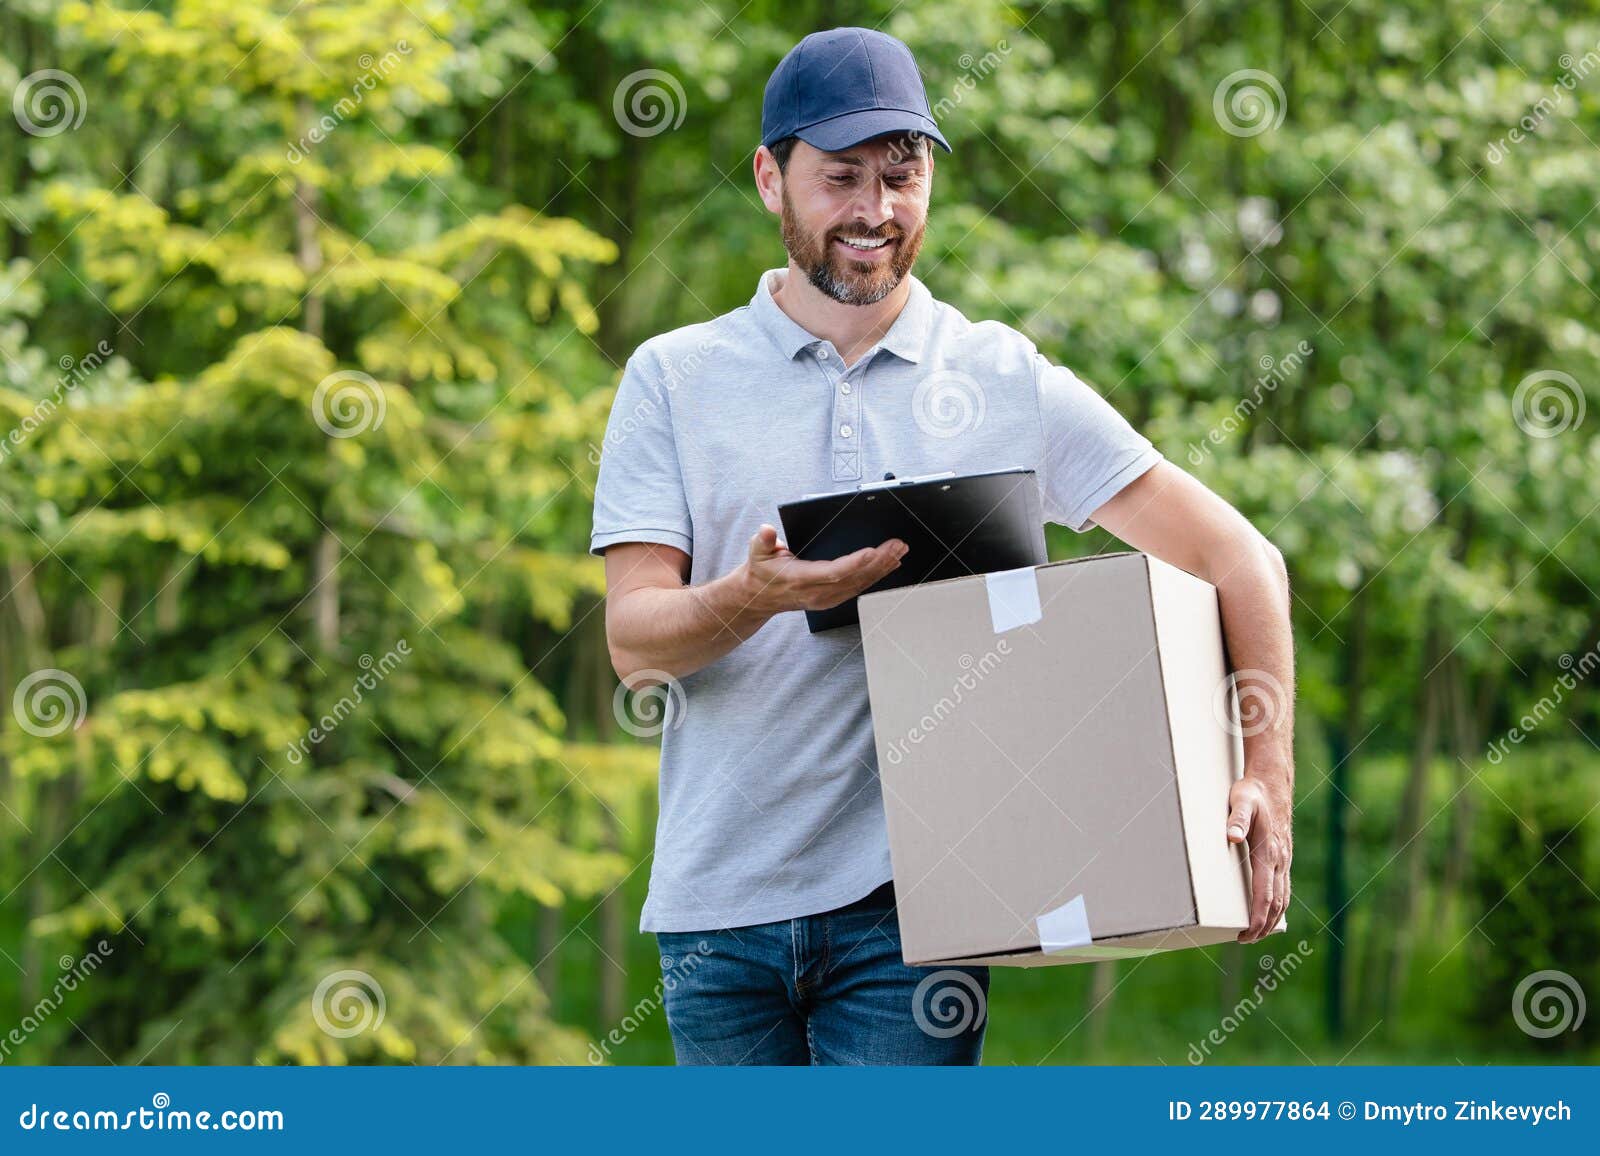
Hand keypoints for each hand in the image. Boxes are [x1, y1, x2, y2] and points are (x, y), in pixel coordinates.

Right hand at [736, 524, 906, 614]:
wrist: (760, 597)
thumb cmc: (762, 572)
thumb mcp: (756, 552)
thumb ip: (762, 540)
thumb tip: (767, 530)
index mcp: (802, 579)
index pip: (833, 572)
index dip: (854, 563)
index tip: (871, 551)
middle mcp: (818, 592)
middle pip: (854, 578)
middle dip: (879, 561)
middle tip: (896, 546)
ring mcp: (827, 598)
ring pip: (860, 584)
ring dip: (882, 567)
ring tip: (899, 551)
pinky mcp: (833, 598)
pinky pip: (859, 587)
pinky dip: (876, 575)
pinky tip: (889, 565)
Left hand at [1227, 769, 1292, 942]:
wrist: (1272, 781)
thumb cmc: (1253, 792)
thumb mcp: (1241, 801)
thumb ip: (1237, 819)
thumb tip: (1232, 837)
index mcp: (1268, 853)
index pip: (1265, 895)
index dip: (1257, 918)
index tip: (1246, 934)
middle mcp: (1280, 860)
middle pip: (1276, 902)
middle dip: (1263, 925)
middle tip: (1246, 939)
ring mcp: (1284, 859)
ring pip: (1283, 897)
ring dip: (1272, 918)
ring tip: (1256, 932)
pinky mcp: (1283, 855)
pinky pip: (1283, 886)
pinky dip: (1278, 903)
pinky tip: (1270, 909)